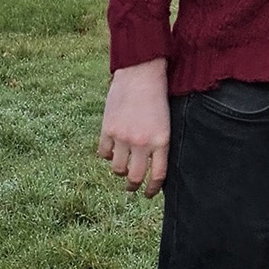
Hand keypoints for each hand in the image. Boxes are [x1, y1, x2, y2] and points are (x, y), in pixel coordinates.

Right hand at [99, 59, 169, 195]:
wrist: (141, 74)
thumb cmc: (157, 97)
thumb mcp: (165, 123)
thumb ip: (158, 145)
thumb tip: (151, 167)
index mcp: (161, 142)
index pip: (158, 176)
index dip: (152, 189)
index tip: (149, 194)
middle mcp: (142, 143)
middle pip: (135, 177)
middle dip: (133, 186)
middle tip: (132, 187)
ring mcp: (123, 137)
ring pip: (117, 168)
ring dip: (119, 171)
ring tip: (121, 169)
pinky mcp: (108, 129)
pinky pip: (103, 153)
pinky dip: (106, 155)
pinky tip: (111, 151)